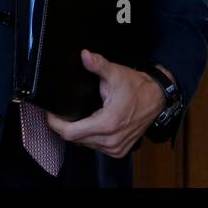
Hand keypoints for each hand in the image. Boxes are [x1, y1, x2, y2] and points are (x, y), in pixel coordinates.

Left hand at [44, 49, 166, 158]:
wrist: (156, 98)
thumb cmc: (137, 87)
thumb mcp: (115, 73)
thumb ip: (98, 65)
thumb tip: (84, 55)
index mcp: (108, 123)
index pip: (71, 133)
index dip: (56, 125)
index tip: (50, 115)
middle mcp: (111, 140)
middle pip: (75, 140)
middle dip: (64, 127)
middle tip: (59, 114)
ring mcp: (116, 148)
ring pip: (85, 145)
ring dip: (77, 133)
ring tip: (74, 118)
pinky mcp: (119, 151)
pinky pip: (96, 147)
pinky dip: (89, 138)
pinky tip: (89, 125)